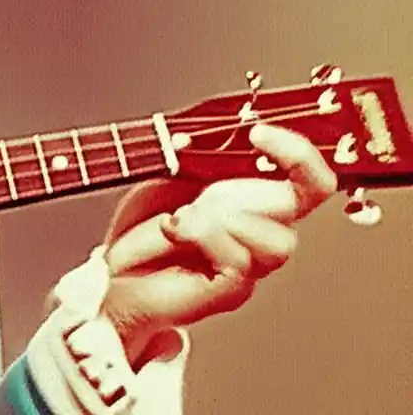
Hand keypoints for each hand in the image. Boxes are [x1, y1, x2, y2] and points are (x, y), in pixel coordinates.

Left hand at [96, 123, 336, 359]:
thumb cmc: (146, 226)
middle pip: (296, 209)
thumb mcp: (172, 175)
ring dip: (222, 219)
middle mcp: (263, 235)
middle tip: (196, 197)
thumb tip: (219, 134)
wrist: (113, 274)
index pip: (312, 182)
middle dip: (242, 190)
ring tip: (183, 217)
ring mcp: (250, 267)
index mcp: (258, 201)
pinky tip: (173, 230)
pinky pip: (240, 264)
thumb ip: (204, 158)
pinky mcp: (229, 291)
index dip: (299, 154)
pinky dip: (202, 237)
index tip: (257, 133)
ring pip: (278, 244)